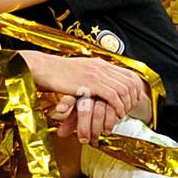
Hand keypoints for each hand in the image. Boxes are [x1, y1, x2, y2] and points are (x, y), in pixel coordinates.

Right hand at [24, 53, 143, 120]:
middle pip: (129, 82)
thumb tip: (98, 87)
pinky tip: (115, 114)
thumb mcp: (78, 72)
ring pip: (123, 89)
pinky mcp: (89, 83)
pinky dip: (117, 107)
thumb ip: (90, 77)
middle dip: (133, 98)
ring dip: (126, 104)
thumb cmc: (55, 73)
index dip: (135, 89)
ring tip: (122, 114)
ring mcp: (96, 74)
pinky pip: (112, 96)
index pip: (128, 74)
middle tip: (130, 110)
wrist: (42, 67)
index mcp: (99, 63)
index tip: (133, 101)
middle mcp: (101, 66)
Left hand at [60, 94, 118, 144]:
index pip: (70, 98)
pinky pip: (113, 112)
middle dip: (84, 128)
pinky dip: (109, 123)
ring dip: (97, 129)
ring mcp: (103, 93)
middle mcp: (89, 91)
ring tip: (95, 139)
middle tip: (84, 140)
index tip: (60, 109)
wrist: (114, 88)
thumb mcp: (81, 108)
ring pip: (99, 113)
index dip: (65, 103)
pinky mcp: (116, 96)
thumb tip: (61, 134)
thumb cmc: (94, 99)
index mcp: (77, 92)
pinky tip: (107, 130)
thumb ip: (70, 121)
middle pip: (85, 110)